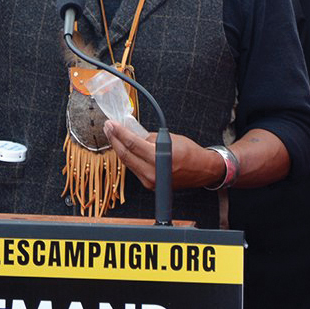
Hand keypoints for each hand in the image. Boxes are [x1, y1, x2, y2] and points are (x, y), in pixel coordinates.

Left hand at [103, 122, 226, 190]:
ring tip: (112, 135)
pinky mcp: (149, 184)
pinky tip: (123, 147)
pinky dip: (127, 157)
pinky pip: (133, 168)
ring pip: (127, 162)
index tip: (111, 124)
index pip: (132, 144)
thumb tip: (130, 132)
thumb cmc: (189, 153)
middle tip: (108, 127)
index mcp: (159, 159)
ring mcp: (150, 181)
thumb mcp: (168, 139)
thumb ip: (147, 137)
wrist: (202, 170)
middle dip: (114, 139)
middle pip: (125, 155)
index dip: (119, 132)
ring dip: (118, 148)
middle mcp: (153, 173)